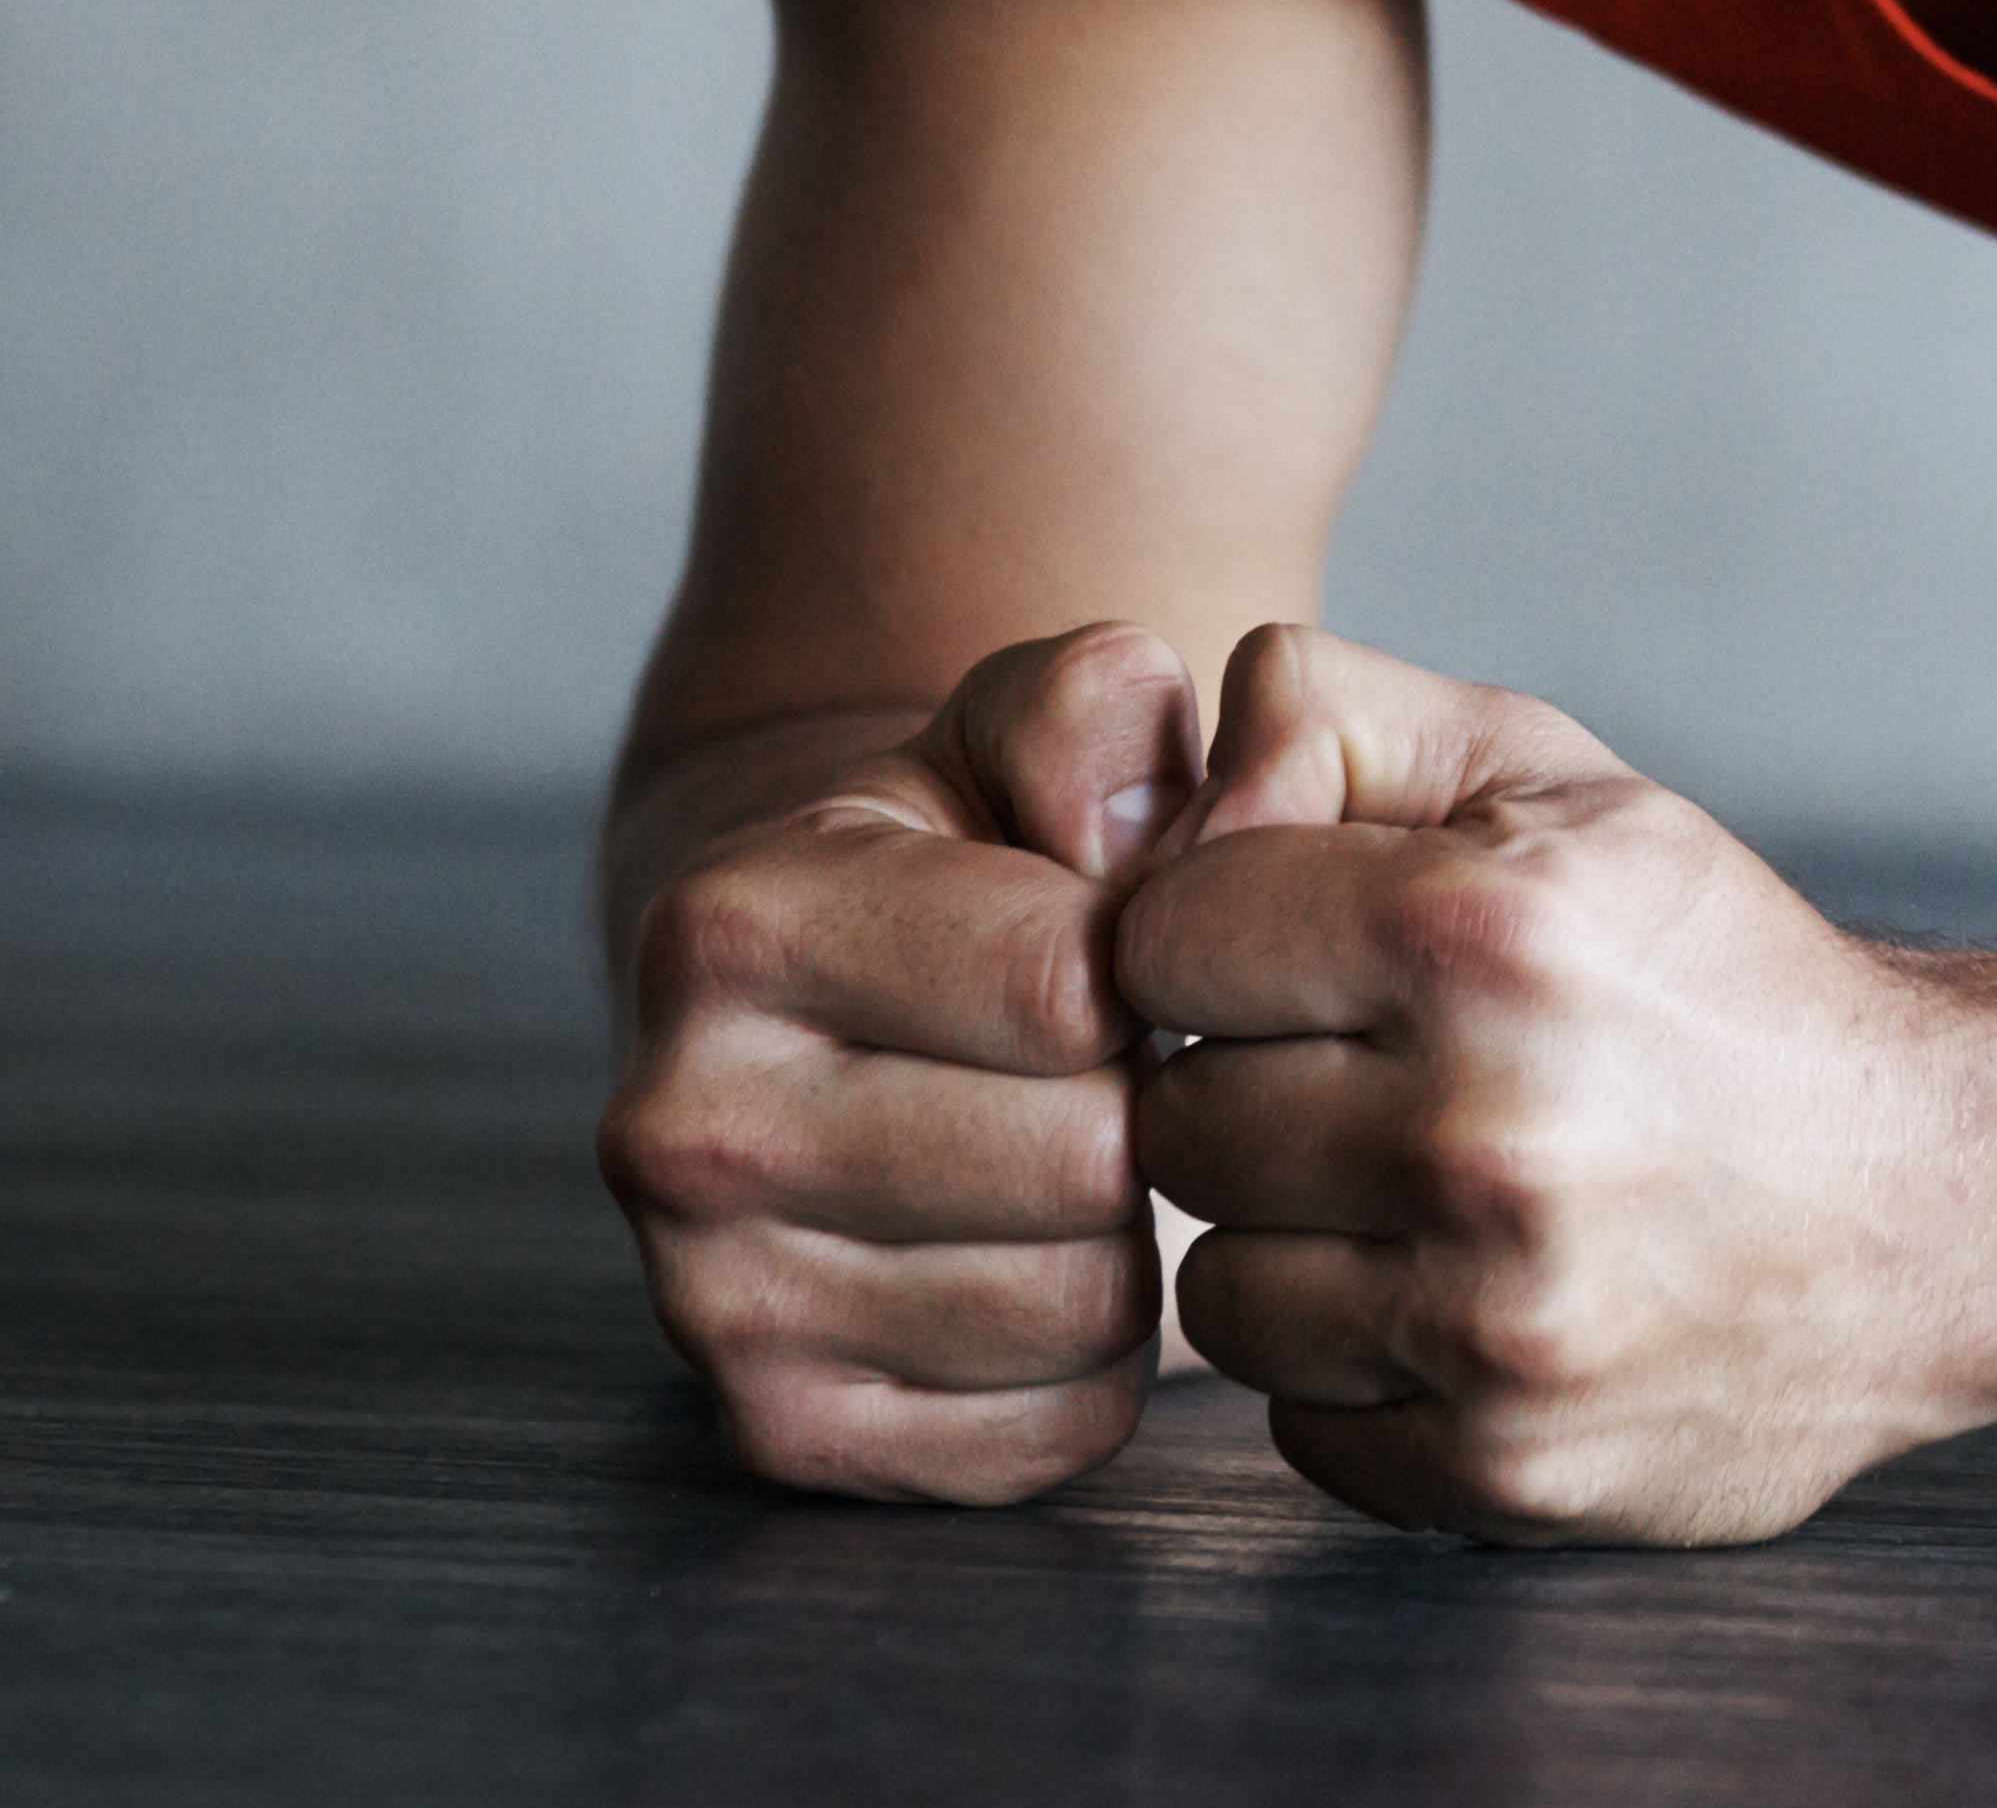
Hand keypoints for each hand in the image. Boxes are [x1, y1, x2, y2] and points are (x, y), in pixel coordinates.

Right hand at [599, 624, 1200, 1501]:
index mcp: (730, 927)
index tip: (1129, 945)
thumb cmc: (978, 856)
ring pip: (1080, 1307)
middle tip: (1120, 1068)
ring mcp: (712, 1307)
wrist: (842, 1015)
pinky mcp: (784, 1436)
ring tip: (1083, 1154)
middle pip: (1084, 1161)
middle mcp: (681, 1130)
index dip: (1160, 963)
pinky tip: (1050, 1260)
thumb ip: (1101, 707)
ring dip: (1136, 1233)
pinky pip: (1055, 1429)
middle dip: (1152, 1103)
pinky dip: (1100, 1359)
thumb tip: (1168, 813)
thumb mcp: (1029, 727)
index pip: (1072, 989)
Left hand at [1119, 626, 1996, 1543]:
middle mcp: (1484, 1131)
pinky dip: (1370, 1371)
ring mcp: (1493, 1319)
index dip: (1224, 944)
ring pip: (1218, 1290)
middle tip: (1390, 1083)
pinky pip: (1300, 1423)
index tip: (1309, 963)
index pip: (1161, 939)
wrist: (1948, 1196)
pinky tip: (1476, 1302)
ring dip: (1304, 1247)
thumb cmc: (1730, 982)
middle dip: (1261, 1092)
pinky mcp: (1505, 1466)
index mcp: (1486, 933)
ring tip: (1436, 1199)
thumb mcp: (1569, 787)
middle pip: (1174, 1121)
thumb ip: (1343, 719)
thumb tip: (1177, 782)